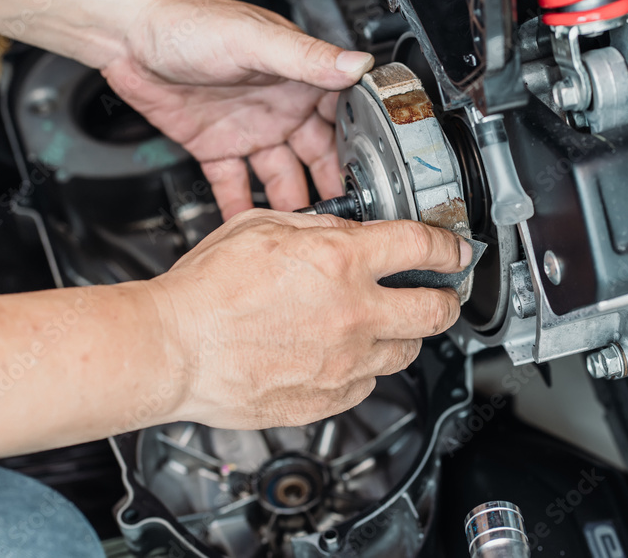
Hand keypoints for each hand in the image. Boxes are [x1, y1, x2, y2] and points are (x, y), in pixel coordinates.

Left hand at [100, 0, 374, 217]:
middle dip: (333, 185)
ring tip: (305, 231)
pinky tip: (254, 229)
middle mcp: (280, 105)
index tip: (374, 178)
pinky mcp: (216, 146)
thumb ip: (308, 58)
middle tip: (346, 219)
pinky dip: (243, 208)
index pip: (342, 116)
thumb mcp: (256, 40)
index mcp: (298, 77)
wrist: (127, 33)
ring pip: (282, 176)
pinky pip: (235, 185)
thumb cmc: (189, 21)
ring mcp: (249, 128)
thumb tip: (358, 64)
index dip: (359, 146)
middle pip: (318, 155)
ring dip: (293, 204)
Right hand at [147, 210, 471, 428]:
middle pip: (435, 310)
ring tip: (381, 324)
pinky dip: (363, 367)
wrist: (173, 350)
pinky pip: (367, 384)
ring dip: (402, 335)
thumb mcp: (263, 228)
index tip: (454, 250)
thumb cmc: (206, 290)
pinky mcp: (329, 399)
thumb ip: (319, 228)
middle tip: (439, 292)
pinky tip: (340, 354)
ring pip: (405, 352)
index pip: (422, 246)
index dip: (448, 245)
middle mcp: (353, 313)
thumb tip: (351, 233)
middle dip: (446, 298)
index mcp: (340, 261)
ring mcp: (345, 362)